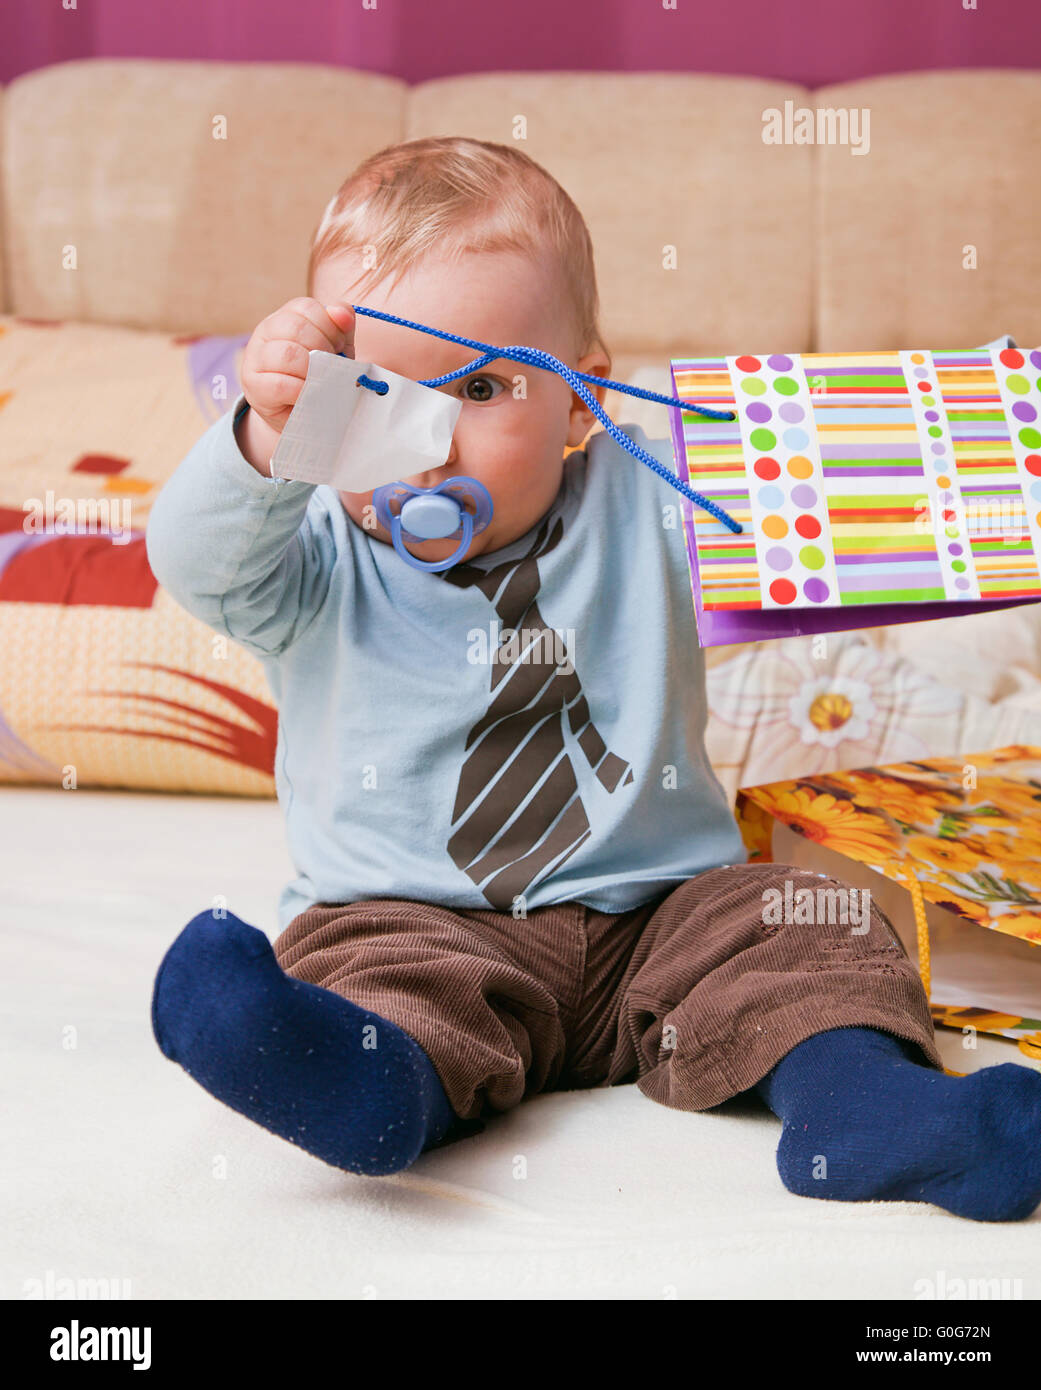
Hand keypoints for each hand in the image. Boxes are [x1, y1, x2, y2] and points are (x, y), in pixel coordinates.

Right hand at [241, 296, 355, 435]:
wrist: (298, 412)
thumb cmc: (318, 374)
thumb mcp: (334, 347)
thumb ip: (341, 327)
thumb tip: (341, 313)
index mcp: (286, 316)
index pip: (308, 307)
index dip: (330, 328)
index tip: (338, 348)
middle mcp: (265, 331)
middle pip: (297, 328)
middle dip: (323, 349)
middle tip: (331, 368)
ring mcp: (255, 357)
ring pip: (287, 354)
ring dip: (313, 371)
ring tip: (321, 382)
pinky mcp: (253, 385)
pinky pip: (280, 384)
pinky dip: (301, 391)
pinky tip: (309, 395)